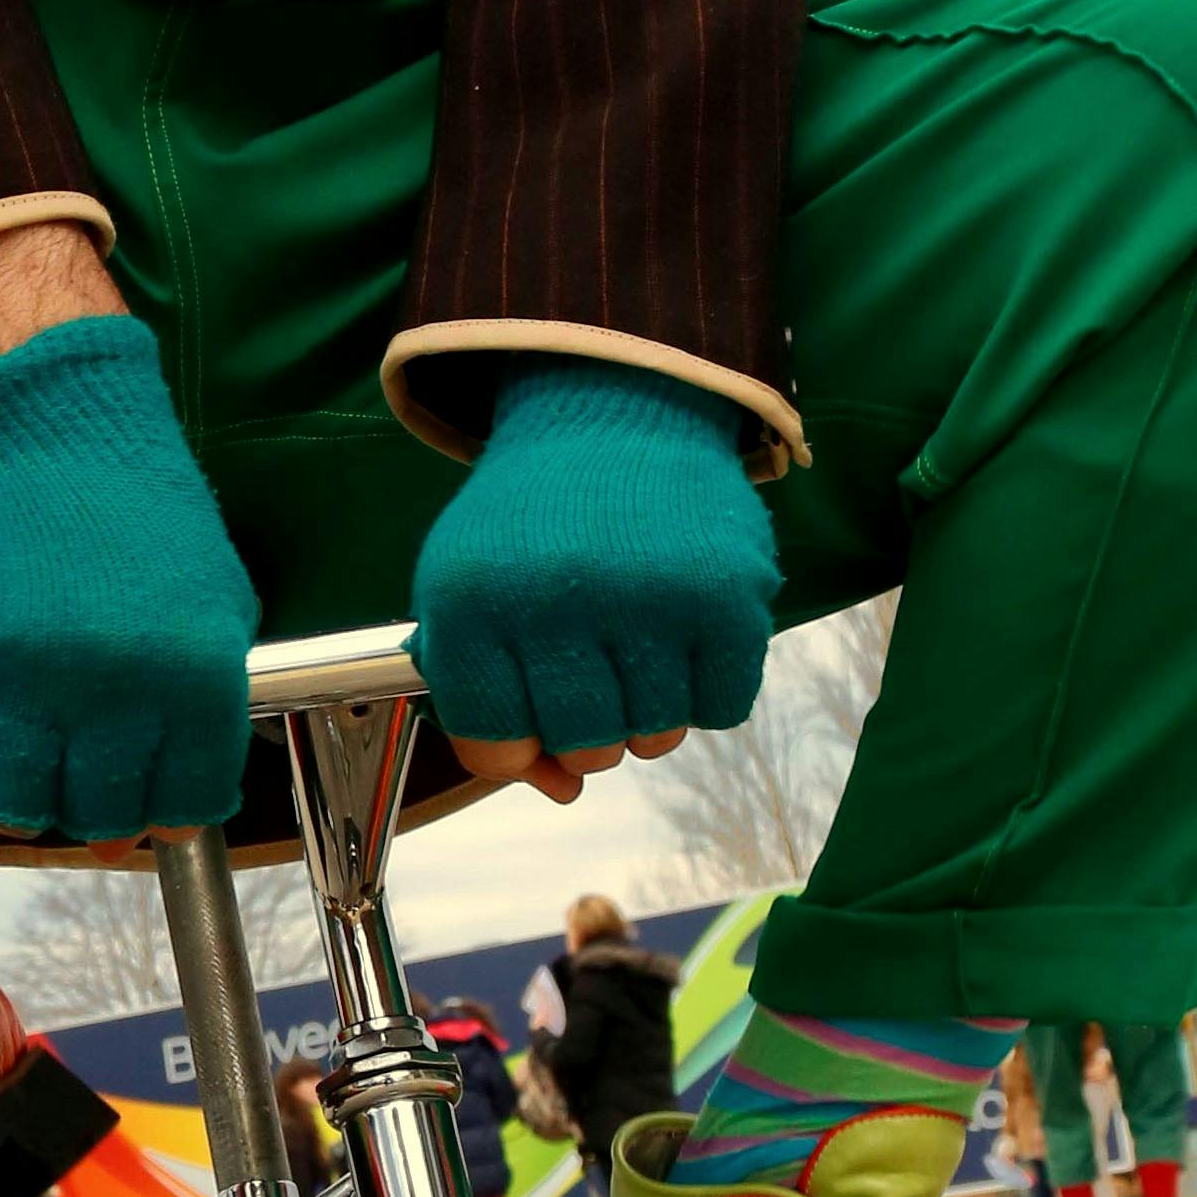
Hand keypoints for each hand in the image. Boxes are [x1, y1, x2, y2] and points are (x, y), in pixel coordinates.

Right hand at [0, 312, 255, 843]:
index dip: (165, 809)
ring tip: (21, 762)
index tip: (147, 798)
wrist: (52, 429)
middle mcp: (112, 692)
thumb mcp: (214, 605)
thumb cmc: (144, 516)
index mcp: (195, 679)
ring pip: (12, 806)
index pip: (185, 802)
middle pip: (97, 816)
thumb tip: (160, 811)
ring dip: (18, 800)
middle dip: (91, 808)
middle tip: (79, 774)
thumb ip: (198, 710)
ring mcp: (21, 680)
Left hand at [411, 360, 777, 802]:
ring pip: (655, 737)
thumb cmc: (534, 516)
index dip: (513, 743)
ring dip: (649, 705)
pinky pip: (721, 708)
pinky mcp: (727, 596)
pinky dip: (706, 686)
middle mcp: (558, 598)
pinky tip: (682, 629)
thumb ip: (490, 699)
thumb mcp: (470, 586)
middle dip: (586, 721)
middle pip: (582, 746)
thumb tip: (558, 790)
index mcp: (475, 596)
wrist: (617, 406)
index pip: (492, 738)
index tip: (528, 711)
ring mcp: (648, 598)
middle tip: (591, 658)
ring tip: (636, 634)